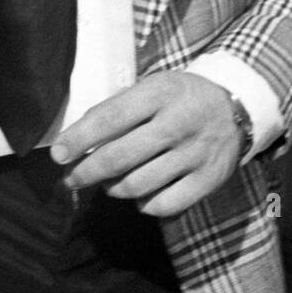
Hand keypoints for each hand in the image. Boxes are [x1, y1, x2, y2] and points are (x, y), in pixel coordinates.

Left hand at [50, 73, 242, 218]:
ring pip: (139, 185)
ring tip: (107, 183)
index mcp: (159, 93)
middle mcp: (178, 123)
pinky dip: (143, 204)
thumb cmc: (178, 97)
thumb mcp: (151, 87)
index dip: (80, 138)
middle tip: (71, 179)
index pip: (111, 118)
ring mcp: (195, 154)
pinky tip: (138, 194)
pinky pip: (164, 205)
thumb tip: (76, 139)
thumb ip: (117, 109)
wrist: (234, 106)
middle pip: (120, 157)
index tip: (57, 154)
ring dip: (113, 189)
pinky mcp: (208, 180)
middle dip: (87, 172)